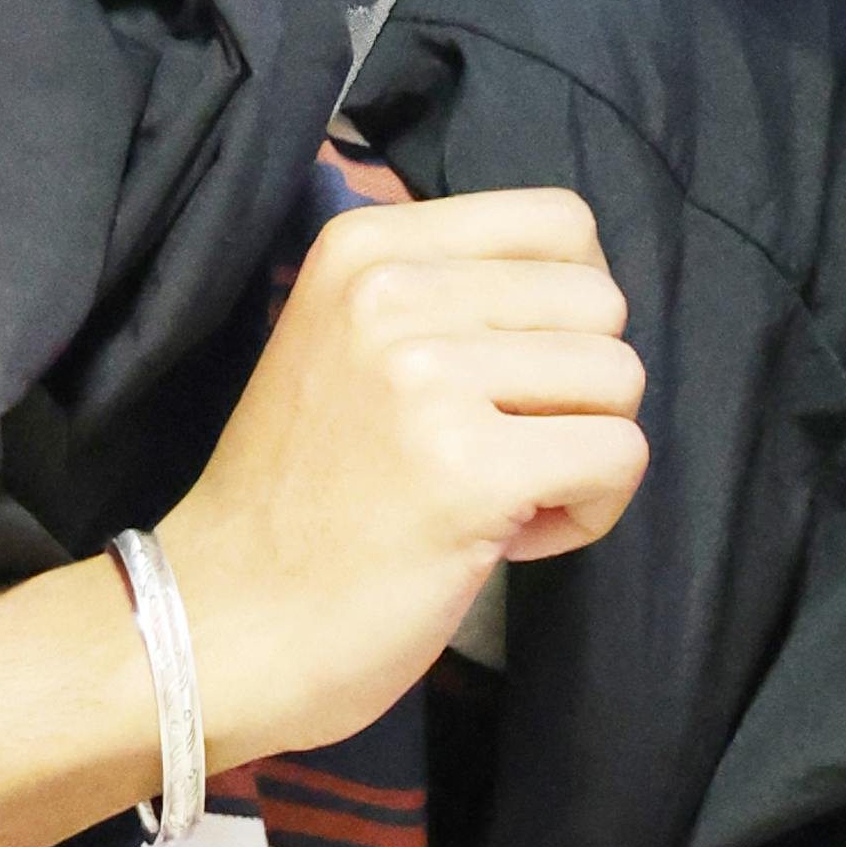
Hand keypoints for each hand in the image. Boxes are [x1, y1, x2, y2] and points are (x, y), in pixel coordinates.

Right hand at [159, 188, 645, 761]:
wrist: (224, 623)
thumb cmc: (304, 499)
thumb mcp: (346, 343)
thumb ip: (447, 294)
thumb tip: (584, 282)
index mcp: (364, 246)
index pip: (560, 223)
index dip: (568, 311)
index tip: (511, 379)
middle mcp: (389, 292)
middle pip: (601, 301)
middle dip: (579, 390)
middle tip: (498, 453)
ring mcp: (426, 376)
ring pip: (621, 376)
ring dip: (584, 453)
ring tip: (496, 498)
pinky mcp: (470, 468)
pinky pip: (620, 456)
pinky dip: (589, 511)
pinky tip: (506, 538)